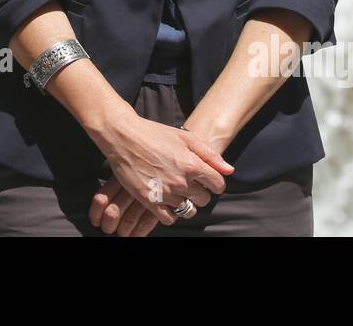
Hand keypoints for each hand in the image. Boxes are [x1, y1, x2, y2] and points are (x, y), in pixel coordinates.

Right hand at [89, 111, 232, 231]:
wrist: (123, 137)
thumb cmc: (154, 133)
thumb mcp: (184, 137)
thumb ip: (209, 154)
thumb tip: (229, 170)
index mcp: (192, 164)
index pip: (218, 185)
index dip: (215, 183)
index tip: (207, 181)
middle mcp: (181, 181)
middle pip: (204, 199)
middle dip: (200, 193)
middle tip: (189, 184)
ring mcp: (165, 193)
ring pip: (188, 210)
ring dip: (186, 203)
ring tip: (177, 193)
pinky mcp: (150, 201)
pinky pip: (169, 219)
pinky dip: (170, 214)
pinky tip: (166, 202)